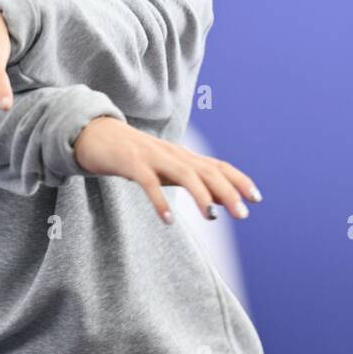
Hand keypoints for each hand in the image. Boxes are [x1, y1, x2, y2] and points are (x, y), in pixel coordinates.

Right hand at [73, 116, 262, 224]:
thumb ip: (189, 181)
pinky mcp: (131, 163)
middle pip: (207, 171)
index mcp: (183, 157)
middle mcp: (173, 154)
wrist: (95, 134)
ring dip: (201, 195)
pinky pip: (148, 182)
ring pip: (184, 174)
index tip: (257, 198)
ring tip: (212, 216)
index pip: (218, 167)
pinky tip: (168, 219)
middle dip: (227, 192)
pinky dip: (160, 200)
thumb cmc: (134, 157)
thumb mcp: (165, 169)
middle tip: (243, 214)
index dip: (238, 180)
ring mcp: (153, 157)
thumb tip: (217, 201)